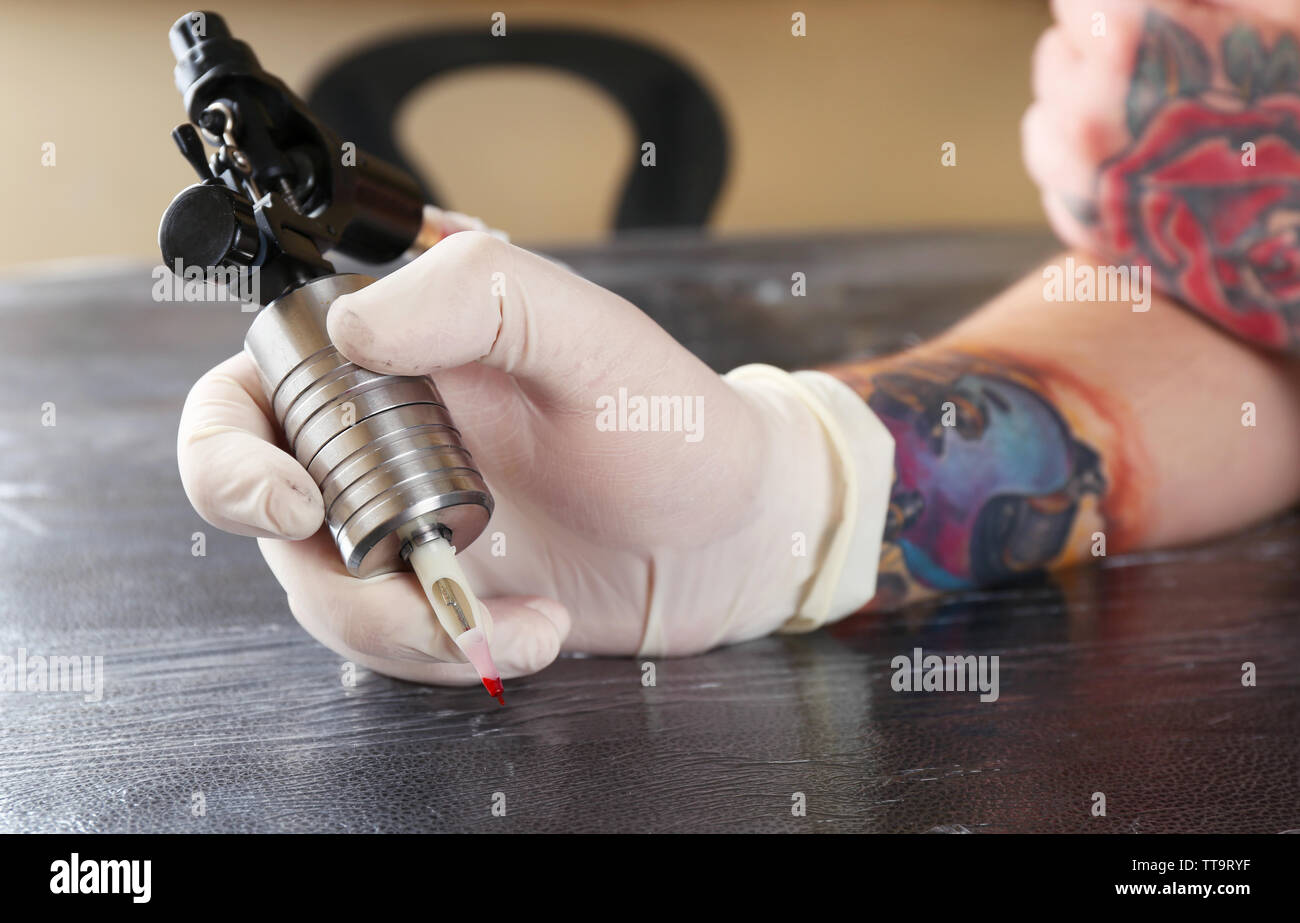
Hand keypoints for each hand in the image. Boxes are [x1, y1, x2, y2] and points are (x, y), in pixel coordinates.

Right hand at [177, 232, 837, 684]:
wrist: (733, 536)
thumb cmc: (673, 423)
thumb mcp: (590, 335)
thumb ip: (478, 296)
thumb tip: (352, 326)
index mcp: (395, 354)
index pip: (254, 388)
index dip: (233, 452)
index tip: (295, 502)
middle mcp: (381, 441)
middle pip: (261, 511)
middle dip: (326, 578)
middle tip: (405, 597)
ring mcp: (404, 524)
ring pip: (326, 596)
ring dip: (407, 631)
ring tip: (518, 620)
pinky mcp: (437, 593)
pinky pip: (389, 643)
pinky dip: (449, 652)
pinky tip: (534, 630)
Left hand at [1023, 0, 1299, 348]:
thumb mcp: (1283, 19)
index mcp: (1132, 46)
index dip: (1119, 6)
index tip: (1156, 22)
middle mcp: (1087, 112)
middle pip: (1054, 54)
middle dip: (1097, 53)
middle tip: (1168, 73)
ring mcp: (1078, 177)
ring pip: (1044, 114)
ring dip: (1082, 107)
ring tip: (1153, 119)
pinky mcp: (1081, 225)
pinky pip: (1054, 172)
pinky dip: (1082, 161)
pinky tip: (1144, 162)